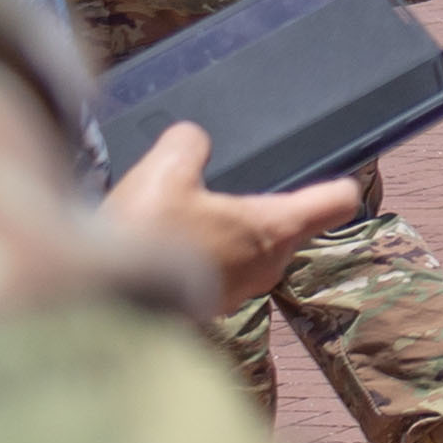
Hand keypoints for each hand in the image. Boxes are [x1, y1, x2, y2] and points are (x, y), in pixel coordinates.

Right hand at [100, 123, 359, 313]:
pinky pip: (224, 270)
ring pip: (255, 250)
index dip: (337, 186)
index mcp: (274, 228)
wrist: (103, 303)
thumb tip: (191, 138)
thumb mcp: (164, 171)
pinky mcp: (213, 304)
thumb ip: (187, 144)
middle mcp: (269, 263)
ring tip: (194, 214)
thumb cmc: (145, 234)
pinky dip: (209, 254)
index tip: (339, 179)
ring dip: (233, 233)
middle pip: (290, 227)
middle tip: (238, 188)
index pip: (333, 202)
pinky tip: (174, 242)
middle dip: (269, 208)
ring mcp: (243, 289)